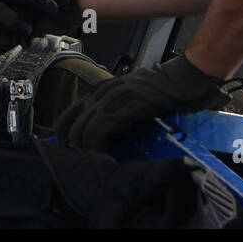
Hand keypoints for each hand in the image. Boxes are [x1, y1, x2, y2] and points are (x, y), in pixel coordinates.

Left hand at [55, 52, 230, 152]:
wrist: (175, 82)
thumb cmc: (158, 91)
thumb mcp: (128, 98)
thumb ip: (114, 109)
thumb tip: (107, 132)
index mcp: (98, 91)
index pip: (67, 116)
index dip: (67, 136)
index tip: (75, 150)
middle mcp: (96, 94)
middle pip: (70, 128)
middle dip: (77, 148)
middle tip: (90, 159)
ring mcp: (104, 101)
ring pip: (80, 133)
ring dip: (89, 151)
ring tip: (102, 160)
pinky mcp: (115, 109)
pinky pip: (95, 134)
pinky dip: (100, 149)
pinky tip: (111, 156)